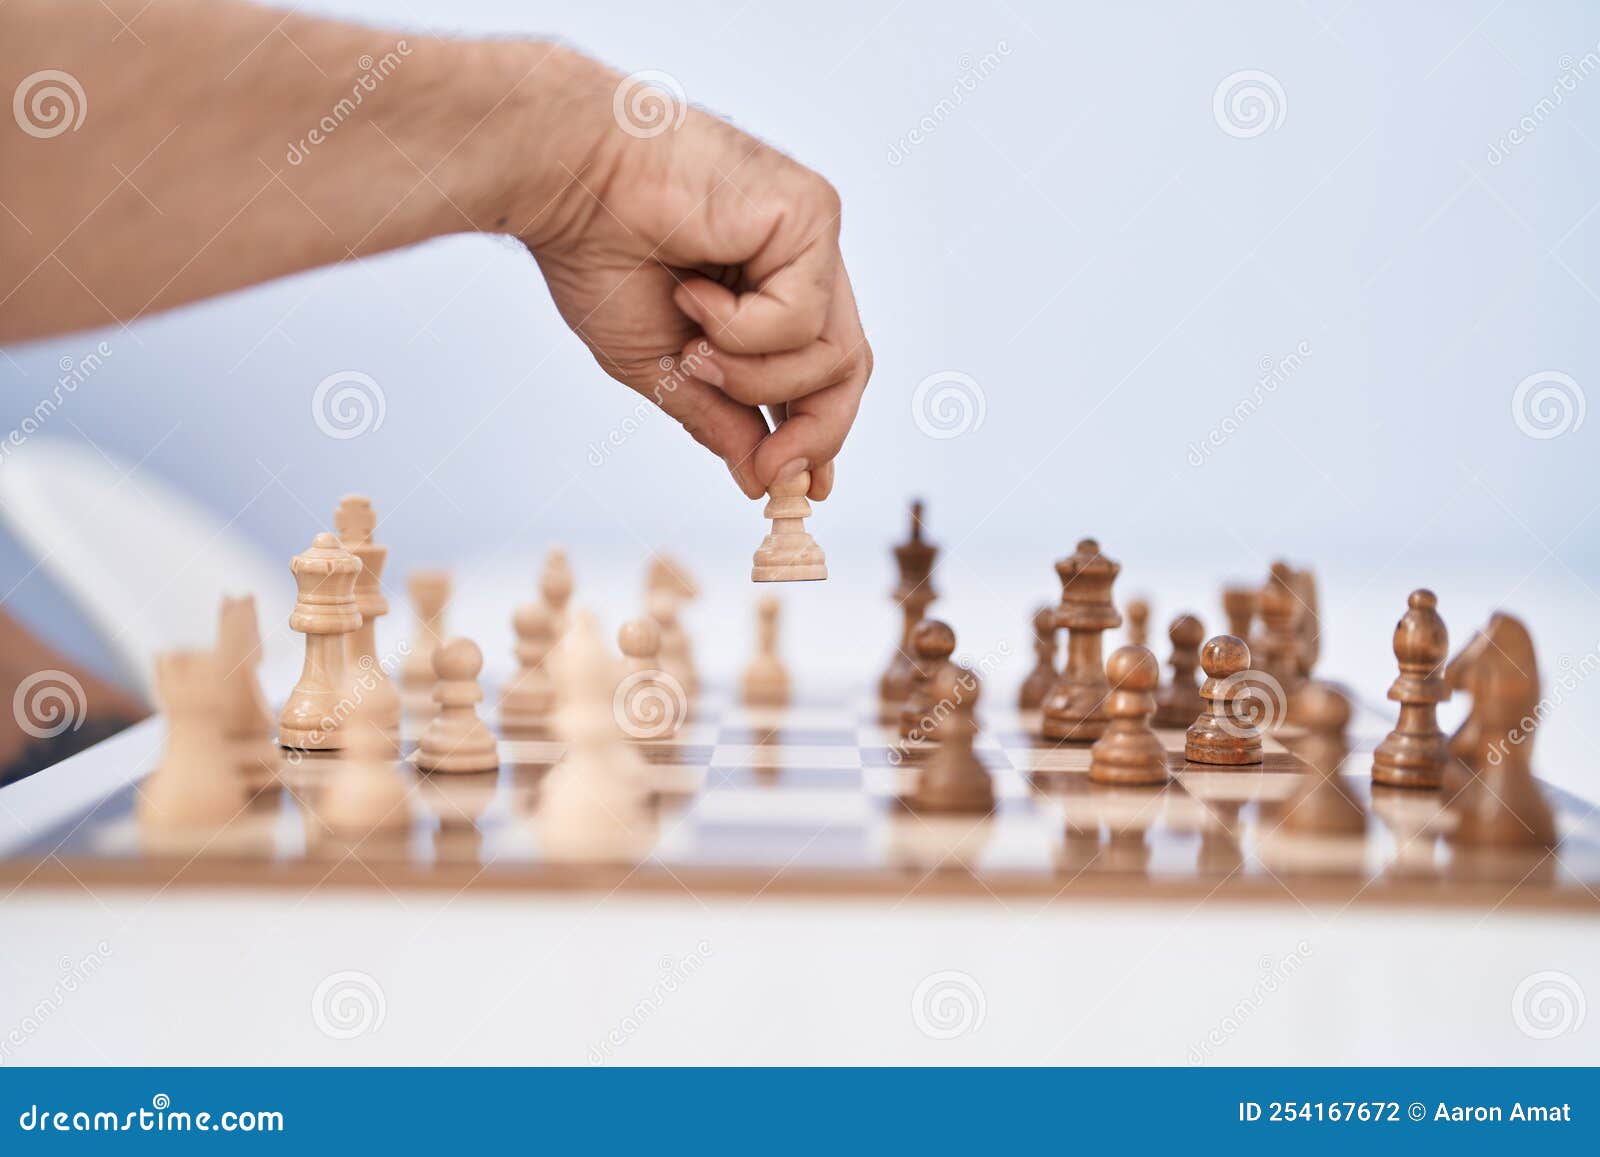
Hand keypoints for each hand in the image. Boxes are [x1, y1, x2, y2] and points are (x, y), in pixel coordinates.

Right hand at [512, 51, 870, 500]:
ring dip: (756, 377)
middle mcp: (800, 258)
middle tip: (772, 469)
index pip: (822, 369)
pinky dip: (744, 331)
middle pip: (848, 367)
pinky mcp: (812, 214)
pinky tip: (694, 293)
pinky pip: (804, 318)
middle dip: (815, 430)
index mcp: (768, 284)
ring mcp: (811, 235)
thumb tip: (762, 482)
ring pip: (832, 355)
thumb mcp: (661, 363)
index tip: (796, 486)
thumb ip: (717, 416)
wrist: (564, 182)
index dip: (818, 432)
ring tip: (694, 345)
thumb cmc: (596, 253)